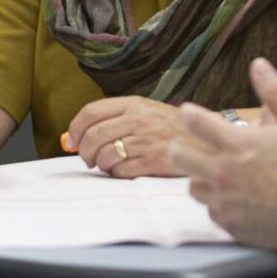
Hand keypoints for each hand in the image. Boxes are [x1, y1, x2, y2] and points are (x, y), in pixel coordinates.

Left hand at [65, 96, 205, 177]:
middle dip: (85, 151)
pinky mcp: (153, 162)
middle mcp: (138, 120)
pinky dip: (116, 173)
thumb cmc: (171, 128)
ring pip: (105, 155)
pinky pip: (121, 171)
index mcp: (133, 104)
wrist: (205, 142)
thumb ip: (113, 119)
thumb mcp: (145, 111)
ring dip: (101, 164)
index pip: (91, 112)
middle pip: (94, 136)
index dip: (75, 128)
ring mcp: (146, 141)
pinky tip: (124, 170)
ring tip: (108, 164)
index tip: (72, 140)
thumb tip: (74, 137)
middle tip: (87, 159)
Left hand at [166, 58, 276, 248]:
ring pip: (194, 187)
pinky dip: (219, 205)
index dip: (188, 114)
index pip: (193, 121)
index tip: (188, 113)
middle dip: (180, 149)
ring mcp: (224, 200)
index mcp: (235, 143)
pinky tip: (234, 201)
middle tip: (188, 148)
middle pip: (179, 156)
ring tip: (216, 176)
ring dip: (200, 179)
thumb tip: (258, 64)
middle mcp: (222, 172)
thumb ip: (275, 92)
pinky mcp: (231, 225)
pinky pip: (212, 213)